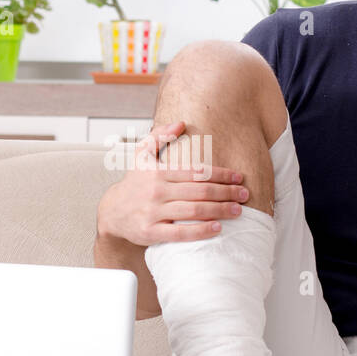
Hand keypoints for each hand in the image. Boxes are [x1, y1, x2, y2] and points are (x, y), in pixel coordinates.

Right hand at [97, 120, 248, 245]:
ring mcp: (153, 212)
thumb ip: (159, 135)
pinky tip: (217, 229)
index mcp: (158, 171)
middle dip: (226, 192)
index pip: (196, 172)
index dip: (221, 174)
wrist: (112, 212)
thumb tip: (180, 123)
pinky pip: (180, 232)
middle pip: (199, 191)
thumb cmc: (134, 183)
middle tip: (244, 195)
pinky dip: (200, 231)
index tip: (239, 177)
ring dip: (219, 210)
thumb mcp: (141, 155)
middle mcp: (156, 190)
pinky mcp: (150, 232)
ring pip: (192, 210)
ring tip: (237, 211)